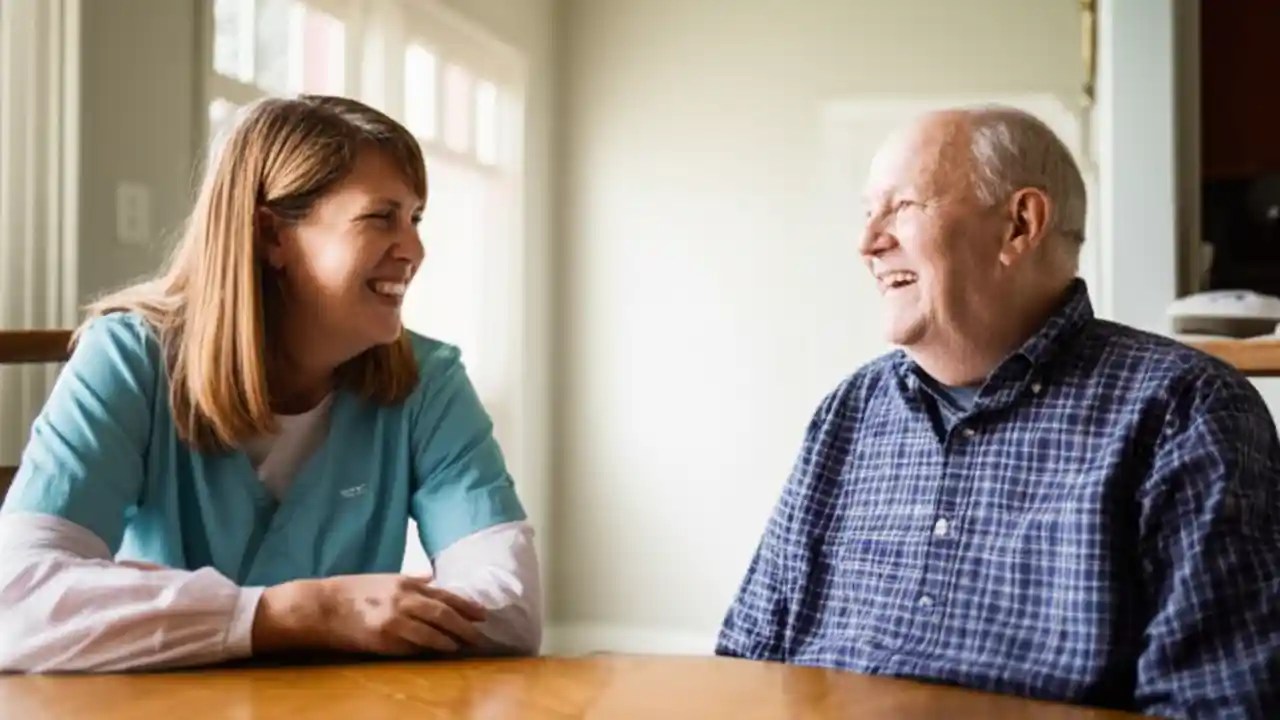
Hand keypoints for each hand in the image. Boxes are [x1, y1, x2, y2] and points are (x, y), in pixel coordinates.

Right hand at [253, 573, 487, 655]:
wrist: (321, 606)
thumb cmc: (351, 590)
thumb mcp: (384, 577)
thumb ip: (411, 580)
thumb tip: (432, 578)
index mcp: (405, 583)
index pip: (444, 595)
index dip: (466, 605)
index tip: (483, 614)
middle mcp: (403, 600)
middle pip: (444, 614)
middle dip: (464, 625)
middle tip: (479, 635)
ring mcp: (394, 621)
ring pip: (431, 633)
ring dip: (450, 641)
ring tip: (462, 646)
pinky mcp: (383, 641)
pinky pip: (412, 647)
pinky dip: (427, 650)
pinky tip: (438, 652)